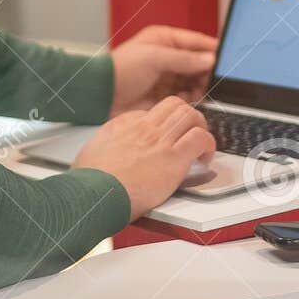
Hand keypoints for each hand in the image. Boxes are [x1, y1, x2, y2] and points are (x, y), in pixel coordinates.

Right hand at [75, 96, 216, 218]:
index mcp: (124, 124)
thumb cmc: (89, 180)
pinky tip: (205, 157)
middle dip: (186, 116)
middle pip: (174, 105)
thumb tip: (111, 148)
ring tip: (201, 143)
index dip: (163, 122)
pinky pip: (200, 139)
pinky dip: (208, 145)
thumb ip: (107, 143)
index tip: (165, 134)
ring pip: (190, 115)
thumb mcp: (92, 150)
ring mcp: (160, 140)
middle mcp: (144, 127)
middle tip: (189, 131)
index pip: (151, 111)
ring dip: (200, 127)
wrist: (93, 193)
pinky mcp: (174, 158)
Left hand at [110, 24, 215, 113]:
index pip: (195, 41)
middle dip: (206, 71)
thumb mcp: (154, 58)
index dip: (211, 49)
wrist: (102, 95)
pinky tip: (190, 100)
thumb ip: (183, 59)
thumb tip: (209, 59)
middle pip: (197, 62)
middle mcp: (167, 57)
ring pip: (194, 80)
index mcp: (164, 40)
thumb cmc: (121, 70)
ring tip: (201, 91)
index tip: (226, 58)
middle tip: (214, 80)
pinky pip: (185, 96)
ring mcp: (166, 76)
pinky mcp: (164, 95)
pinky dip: (190, 98)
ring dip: (199, 86)